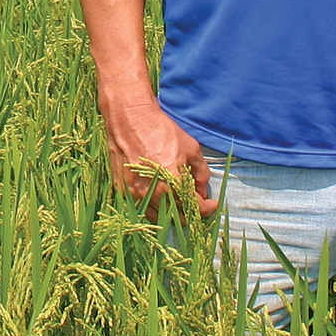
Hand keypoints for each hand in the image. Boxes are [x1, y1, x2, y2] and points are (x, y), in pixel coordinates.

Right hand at [101, 90, 218, 217]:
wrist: (130, 118)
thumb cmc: (162, 130)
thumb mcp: (191, 148)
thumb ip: (201, 173)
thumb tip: (202, 190)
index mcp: (173, 183)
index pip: (195, 208)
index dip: (207, 209)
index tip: (212, 204)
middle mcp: (154, 193)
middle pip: (177, 217)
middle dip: (190, 213)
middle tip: (196, 204)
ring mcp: (135, 194)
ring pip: (157, 217)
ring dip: (171, 213)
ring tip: (178, 203)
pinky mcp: (122, 190)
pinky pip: (140, 207)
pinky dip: (152, 207)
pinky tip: (159, 197)